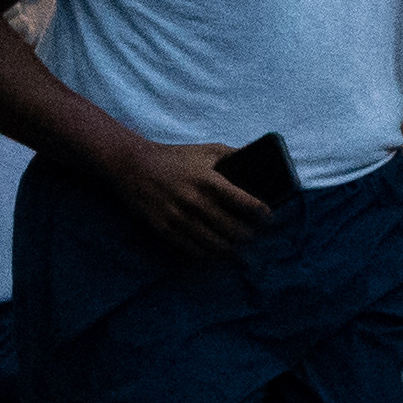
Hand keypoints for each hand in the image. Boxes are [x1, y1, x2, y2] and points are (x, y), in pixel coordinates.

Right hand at [107, 141, 278, 261]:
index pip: (247, 204)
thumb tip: (263, 160)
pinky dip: (209, 252)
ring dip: (231, 247)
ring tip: (237, 243)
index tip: (269, 218)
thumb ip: (236, 155)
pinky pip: (194, 250)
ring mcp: (179, 218)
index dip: (263, 214)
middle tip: (253, 233)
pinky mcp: (165, 229)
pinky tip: (215, 248)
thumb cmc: (176, 157)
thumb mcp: (208, 150)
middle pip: (235, 230)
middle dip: (249, 235)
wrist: (133, 165)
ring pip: (216, 245)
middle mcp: (196, 202)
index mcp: (210, 182)